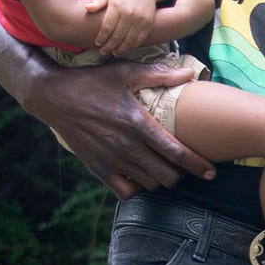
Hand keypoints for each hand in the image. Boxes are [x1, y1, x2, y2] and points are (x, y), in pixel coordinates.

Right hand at [31, 58, 211, 199]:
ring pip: (150, 184)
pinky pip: (126, 192)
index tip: (211, 172)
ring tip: (160, 166)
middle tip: (180, 164)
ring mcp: (111, 161)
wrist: (52, 96)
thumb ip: (159, 75)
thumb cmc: (92, 82)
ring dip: (160, 179)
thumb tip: (190, 73)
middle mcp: (127, 147)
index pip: (178, 154)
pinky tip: (138, 174)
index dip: (199, 166)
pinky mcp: (97, 169)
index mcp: (138, 124)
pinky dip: (136, 187)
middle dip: (181, 173)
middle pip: (168, 176)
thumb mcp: (125, 72)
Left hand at [84, 0, 157, 56]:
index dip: (102, 38)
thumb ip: (98, 2)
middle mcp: (129, 13)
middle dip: (109, 46)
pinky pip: (140, 39)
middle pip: (117, 36)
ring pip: (129, 40)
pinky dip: (132, 45)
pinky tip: (126, 48)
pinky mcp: (148, 23)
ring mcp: (140, 19)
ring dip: (121, 49)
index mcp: (117, 6)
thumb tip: (87, 9)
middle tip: (103, 51)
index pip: (107, 27)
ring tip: (114, 52)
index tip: (97, 44)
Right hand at [170, 0, 216, 32]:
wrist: (179, 22)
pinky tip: (182, 10)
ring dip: (192, 2)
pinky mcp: (196, 26)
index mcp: (211, 1)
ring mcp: (203, 20)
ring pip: (198, 7)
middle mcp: (210, 12)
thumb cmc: (187, 3)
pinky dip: (189, 11)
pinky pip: (194, 15)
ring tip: (183, 0)